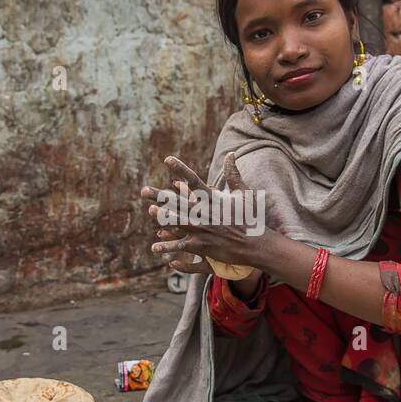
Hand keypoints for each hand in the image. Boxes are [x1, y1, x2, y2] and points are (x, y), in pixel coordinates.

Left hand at [139, 153, 269, 272]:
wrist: (256, 244)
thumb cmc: (251, 218)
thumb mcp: (244, 193)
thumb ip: (233, 174)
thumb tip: (231, 154)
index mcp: (213, 198)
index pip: (193, 179)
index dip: (180, 168)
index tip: (167, 159)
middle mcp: (204, 212)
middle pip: (177, 201)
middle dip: (159, 195)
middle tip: (143, 190)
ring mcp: (202, 229)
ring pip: (176, 221)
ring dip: (161, 217)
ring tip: (150, 211)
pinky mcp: (202, 246)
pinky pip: (180, 245)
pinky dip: (167, 246)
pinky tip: (155, 247)